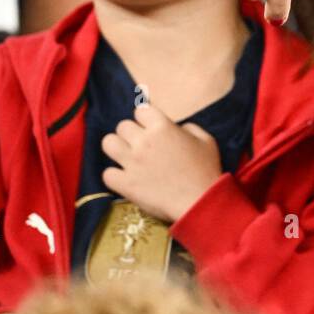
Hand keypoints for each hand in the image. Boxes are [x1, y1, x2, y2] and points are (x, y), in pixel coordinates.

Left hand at [101, 103, 222, 222]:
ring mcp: (132, 163)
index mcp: (162, 127)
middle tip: (140, 145)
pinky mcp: (126, 184)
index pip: (141, 110)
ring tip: (126, 157)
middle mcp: (144, 141)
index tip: (150, 128)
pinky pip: (107, 173)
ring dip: (116, 149)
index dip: (145, 119)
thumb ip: (188, 127)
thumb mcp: (206, 140)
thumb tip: (176, 127)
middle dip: (131, 134)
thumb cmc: (206, 171)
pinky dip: (114, 176)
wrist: (201, 203)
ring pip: (108, 143)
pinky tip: (125, 179)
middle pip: (122, 125)